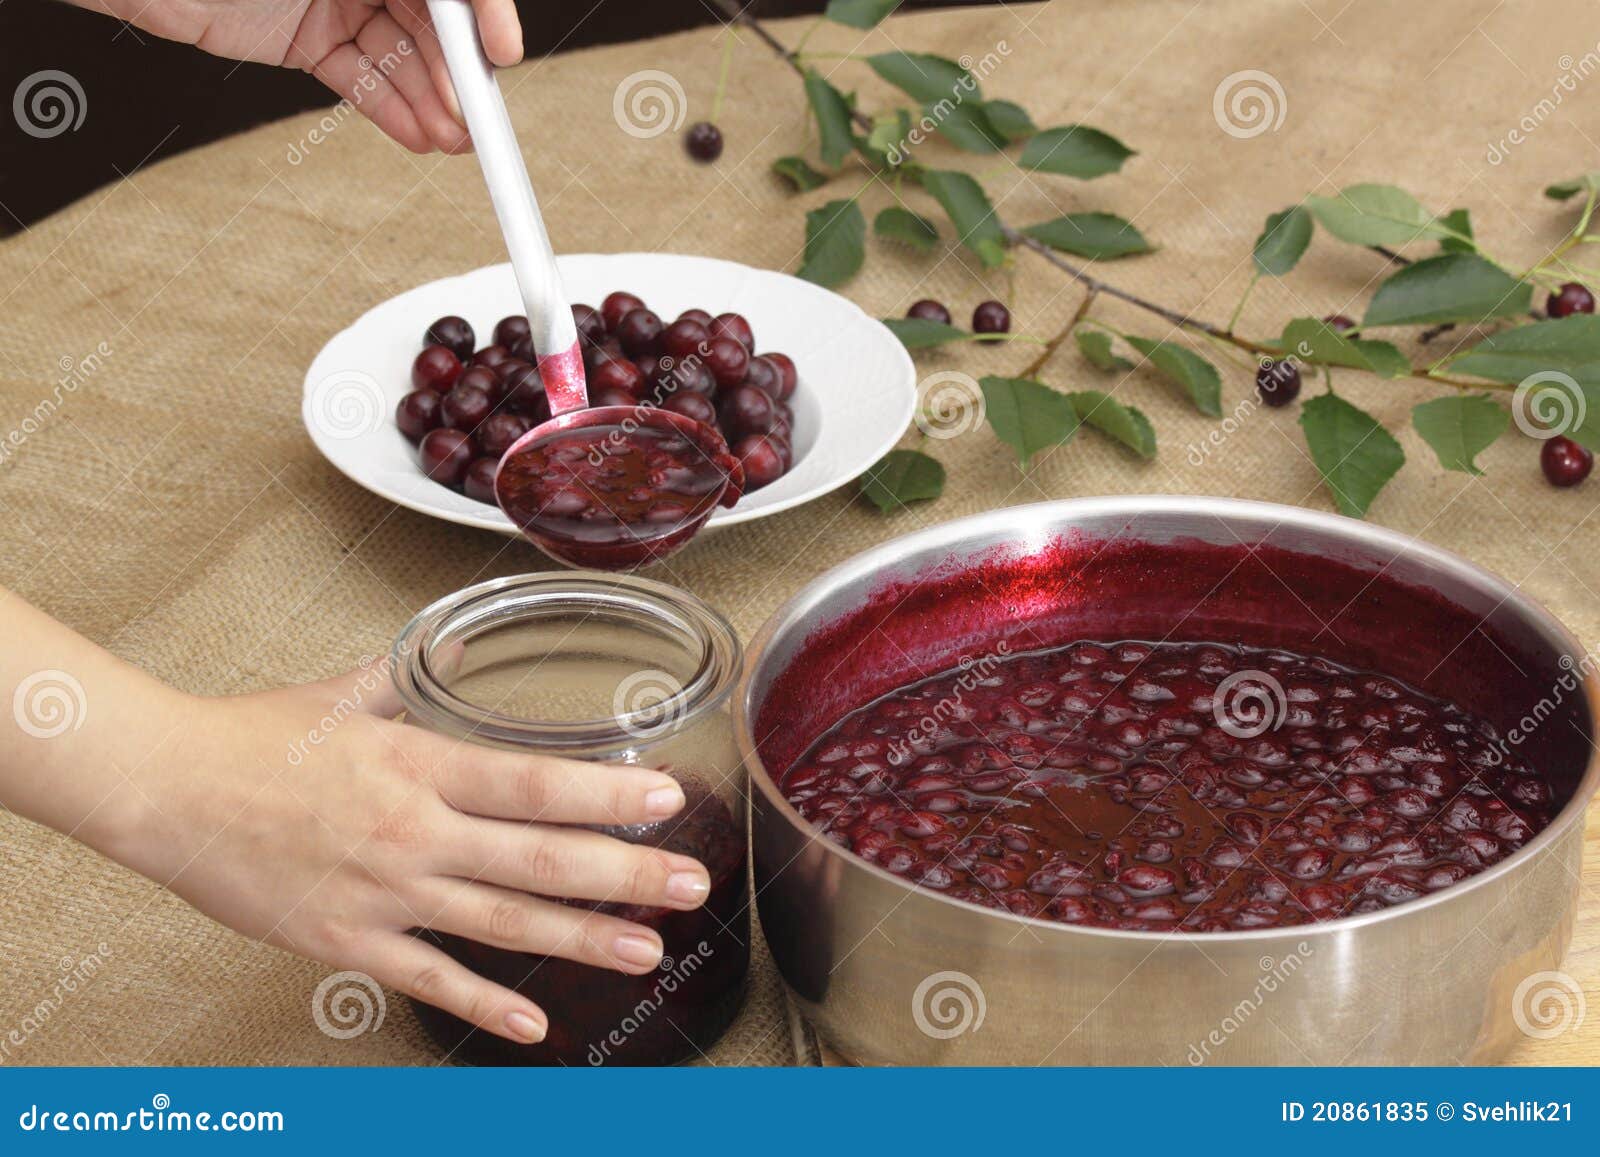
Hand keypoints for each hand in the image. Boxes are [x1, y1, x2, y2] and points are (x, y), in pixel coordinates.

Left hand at [75, 0, 523, 152]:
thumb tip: (465, 7)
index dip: (483, 15)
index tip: (502, 54)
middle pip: (431, 23)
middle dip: (456, 73)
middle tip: (476, 117)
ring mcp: (336, 0)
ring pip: (400, 57)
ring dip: (431, 102)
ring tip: (453, 141)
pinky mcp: (308, 40)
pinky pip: (360, 78)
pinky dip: (391, 110)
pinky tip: (419, 135)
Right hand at [127, 669, 710, 1044]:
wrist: (168, 789)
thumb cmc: (254, 738)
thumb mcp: (345, 691)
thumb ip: (415, 675)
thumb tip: (465, 649)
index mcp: (419, 763)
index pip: (535, 783)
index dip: (608, 796)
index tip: (668, 801)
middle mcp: (415, 831)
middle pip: (540, 857)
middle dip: (626, 874)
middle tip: (693, 885)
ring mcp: (384, 893)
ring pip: (503, 921)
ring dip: (582, 939)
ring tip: (647, 951)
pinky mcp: (346, 942)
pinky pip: (429, 979)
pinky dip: (484, 1004)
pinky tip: (535, 1024)